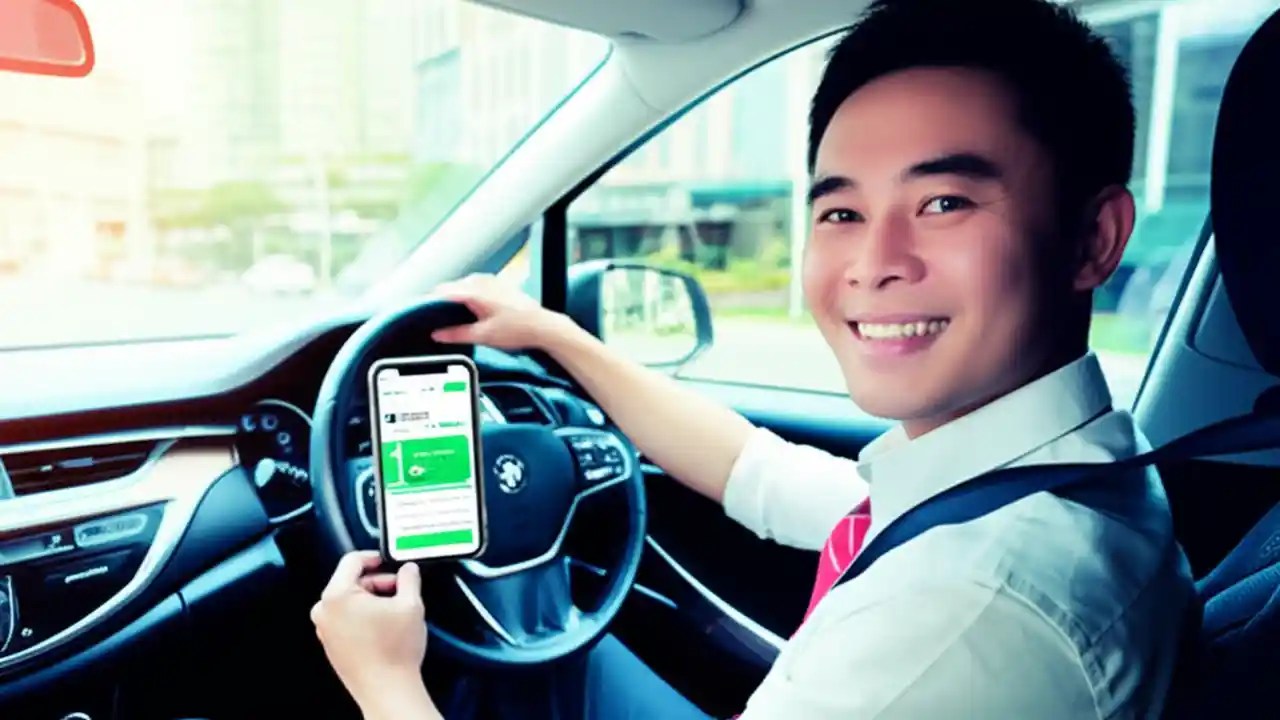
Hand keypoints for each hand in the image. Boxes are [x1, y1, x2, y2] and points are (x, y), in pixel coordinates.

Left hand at [311, 551, 432, 716]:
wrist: (388, 689)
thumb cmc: (393, 653)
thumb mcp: (411, 604)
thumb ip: (409, 578)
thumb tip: (408, 569)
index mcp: (337, 595)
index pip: (352, 560)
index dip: (375, 557)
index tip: (390, 561)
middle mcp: (325, 611)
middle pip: (351, 581)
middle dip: (378, 583)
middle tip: (401, 591)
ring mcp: (325, 629)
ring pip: (350, 601)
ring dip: (373, 601)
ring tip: (395, 613)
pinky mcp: (331, 644)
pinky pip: (347, 618)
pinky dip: (365, 617)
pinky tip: (384, 628)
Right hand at [430, 273, 576, 350]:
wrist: (543, 326)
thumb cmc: (518, 329)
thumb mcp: (483, 336)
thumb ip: (457, 334)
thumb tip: (437, 334)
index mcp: (474, 291)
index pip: (442, 292)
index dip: (429, 302)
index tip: (421, 312)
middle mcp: (482, 282)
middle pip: (452, 288)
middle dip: (442, 301)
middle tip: (435, 318)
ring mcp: (491, 281)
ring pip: (463, 287)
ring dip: (456, 299)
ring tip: (452, 317)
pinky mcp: (499, 285)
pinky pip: (475, 287)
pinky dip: (469, 297)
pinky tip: (471, 311)